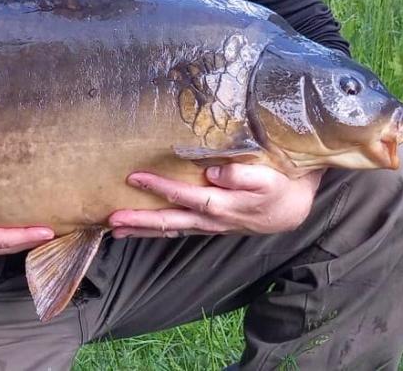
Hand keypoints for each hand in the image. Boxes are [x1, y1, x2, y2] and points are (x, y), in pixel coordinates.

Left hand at [108, 165, 323, 238]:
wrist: (292, 210)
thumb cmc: (278, 188)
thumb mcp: (266, 179)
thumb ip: (240, 176)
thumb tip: (211, 172)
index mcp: (221, 206)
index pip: (183, 197)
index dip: (158, 187)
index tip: (134, 177)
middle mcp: (209, 220)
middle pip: (168, 222)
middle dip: (138, 221)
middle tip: (111, 220)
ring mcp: (207, 226)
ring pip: (170, 230)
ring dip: (142, 230)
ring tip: (115, 230)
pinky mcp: (208, 225)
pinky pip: (177, 230)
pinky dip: (158, 230)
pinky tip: (140, 230)